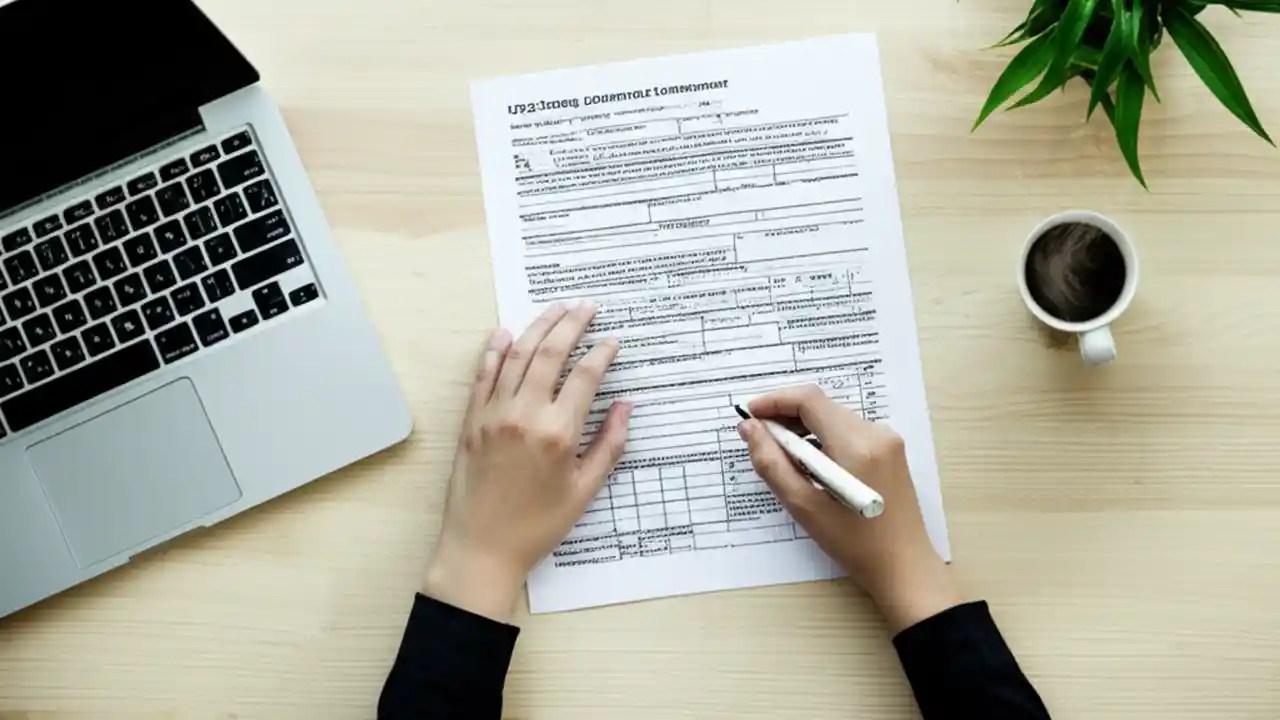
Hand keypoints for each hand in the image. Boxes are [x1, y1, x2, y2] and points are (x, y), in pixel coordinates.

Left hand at [424, 302, 631, 621]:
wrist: (482, 549)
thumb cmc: (537, 526)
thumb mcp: (585, 490)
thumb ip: (609, 444)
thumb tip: (626, 406)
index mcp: (558, 433)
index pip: (586, 376)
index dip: (602, 352)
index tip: (614, 340)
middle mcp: (525, 415)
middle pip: (550, 352)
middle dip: (572, 324)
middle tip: (587, 306)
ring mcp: (493, 415)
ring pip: (516, 355)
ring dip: (537, 327)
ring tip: (556, 309)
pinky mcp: (471, 421)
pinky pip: (483, 375)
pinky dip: (494, 350)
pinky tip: (505, 333)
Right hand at [738, 385, 962, 632]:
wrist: (904, 568)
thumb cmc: (855, 544)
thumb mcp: (804, 506)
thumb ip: (772, 464)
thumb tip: (750, 429)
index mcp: (857, 444)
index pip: (809, 400)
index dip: (774, 401)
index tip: (750, 415)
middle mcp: (876, 433)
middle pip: (821, 406)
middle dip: (786, 416)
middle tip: (759, 440)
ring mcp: (887, 440)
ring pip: (833, 418)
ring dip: (803, 429)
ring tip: (783, 459)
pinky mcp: (889, 451)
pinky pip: (847, 432)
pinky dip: (823, 440)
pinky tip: (811, 467)